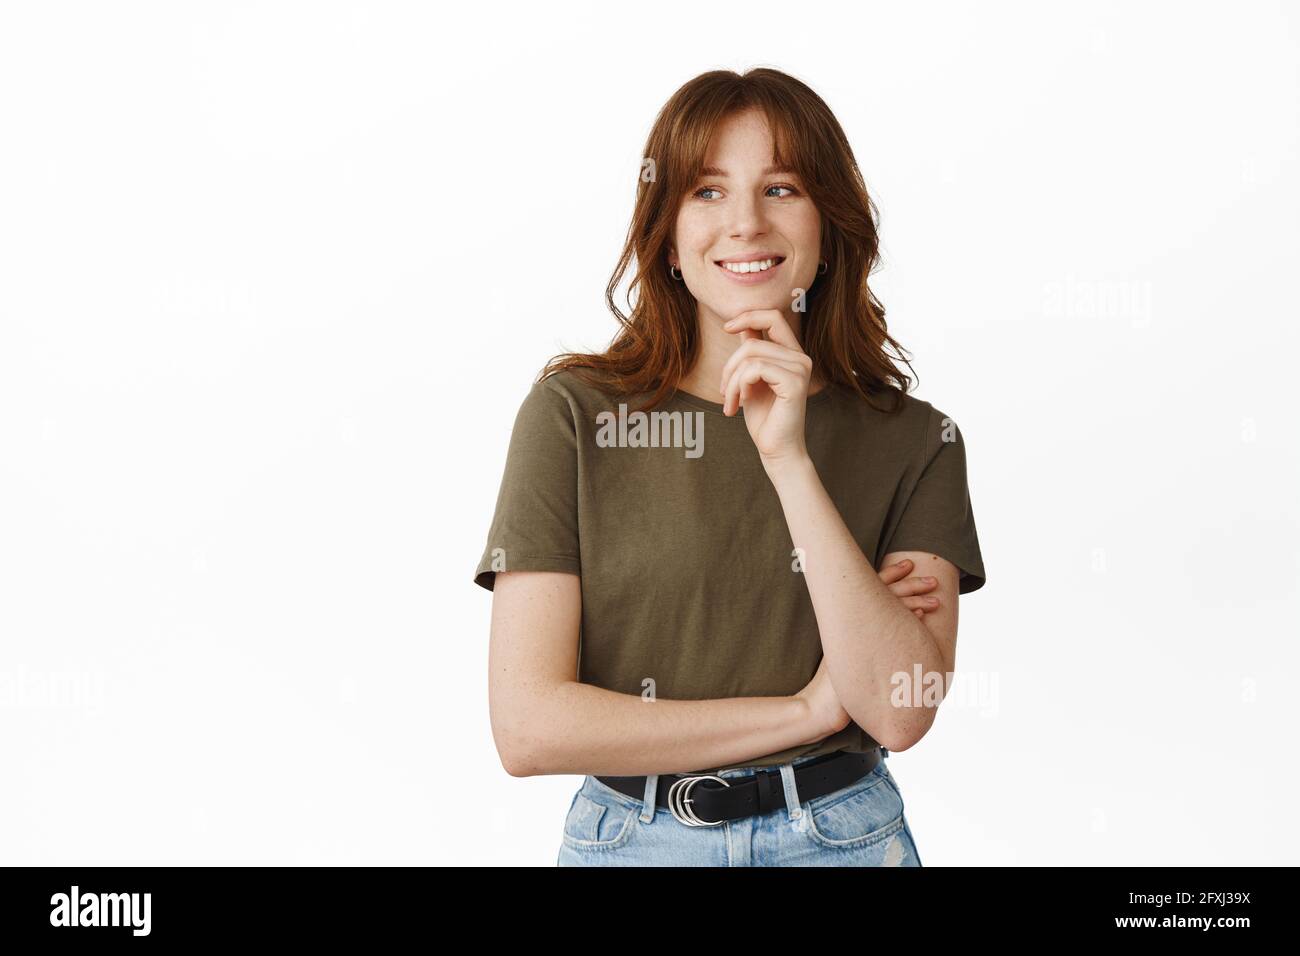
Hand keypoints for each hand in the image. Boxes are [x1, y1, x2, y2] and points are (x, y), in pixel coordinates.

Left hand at [717, 309, 812, 469]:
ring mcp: (800, 369)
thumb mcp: (751, 379)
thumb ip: (751, 353)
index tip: (726, 328)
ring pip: (750, 355)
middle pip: (753, 340)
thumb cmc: (763, 418)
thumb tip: (740, 326)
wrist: (776, 449)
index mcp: (792, 354)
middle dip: (730, 364)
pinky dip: (739, 386)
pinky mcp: (794, 383)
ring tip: (730, 402)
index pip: (773, 316)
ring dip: (731, 380)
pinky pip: (754, 369)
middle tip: (723, 390)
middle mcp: (801, 358)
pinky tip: (742, 402)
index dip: (748, 316)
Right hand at [796, 558, 941, 738]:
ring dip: (918, 603)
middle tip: (931, 580)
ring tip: (937, 601)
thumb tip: (884, 620)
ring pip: (894, 611)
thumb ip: (862, 631)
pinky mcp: (865, 650)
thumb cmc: (836, 681)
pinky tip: (923, 618)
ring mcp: (859, 636)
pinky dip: (909, 622)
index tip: (909, 564)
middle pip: (887, 594)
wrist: (822, 705)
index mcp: (850, 616)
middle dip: (912, 584)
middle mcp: (854, 622)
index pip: (873, 585)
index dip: (892, 573)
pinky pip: (893, 632)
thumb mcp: (847, 647)